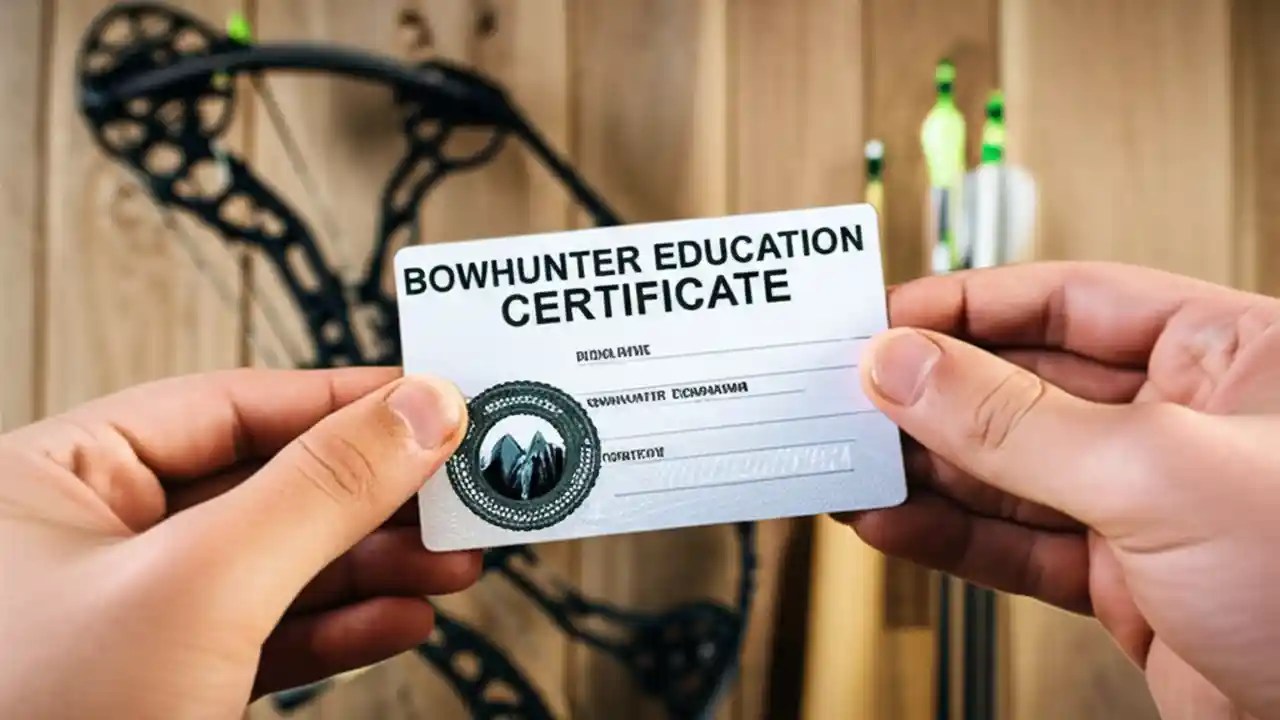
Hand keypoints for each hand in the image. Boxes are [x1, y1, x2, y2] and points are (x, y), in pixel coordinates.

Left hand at [0, 368, 479, 717]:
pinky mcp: (164, 688)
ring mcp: (130, 622)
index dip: (343, 400)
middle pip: (266, 483)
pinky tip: (402, 618)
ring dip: (374, 565)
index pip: (229, 405)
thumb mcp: (203, 588)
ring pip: (277, 563)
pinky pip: (267, 635)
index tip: (436, 402)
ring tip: (453, 561)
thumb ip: (321, 489)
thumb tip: (421, 411)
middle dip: (374, 496)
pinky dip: (341, 628)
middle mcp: (89, 541)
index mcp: (54, 480)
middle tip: (463, 489)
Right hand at [846, 262, 1279, 719]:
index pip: (1072, 299)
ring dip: (926, 469)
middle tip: (851, 395)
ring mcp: (1152, 507)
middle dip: (933, 394)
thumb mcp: (1159, 474)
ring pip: (1010, 471)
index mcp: (1230, 354)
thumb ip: (1016, 422)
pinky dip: (948, 537)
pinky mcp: (1126, 584)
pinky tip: (893, 522)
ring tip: (854, 461)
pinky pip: (1016, 545)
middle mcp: (1186, 423)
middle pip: (1027, 385)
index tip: (886, 319)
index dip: (969, 305)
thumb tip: (909, 367)